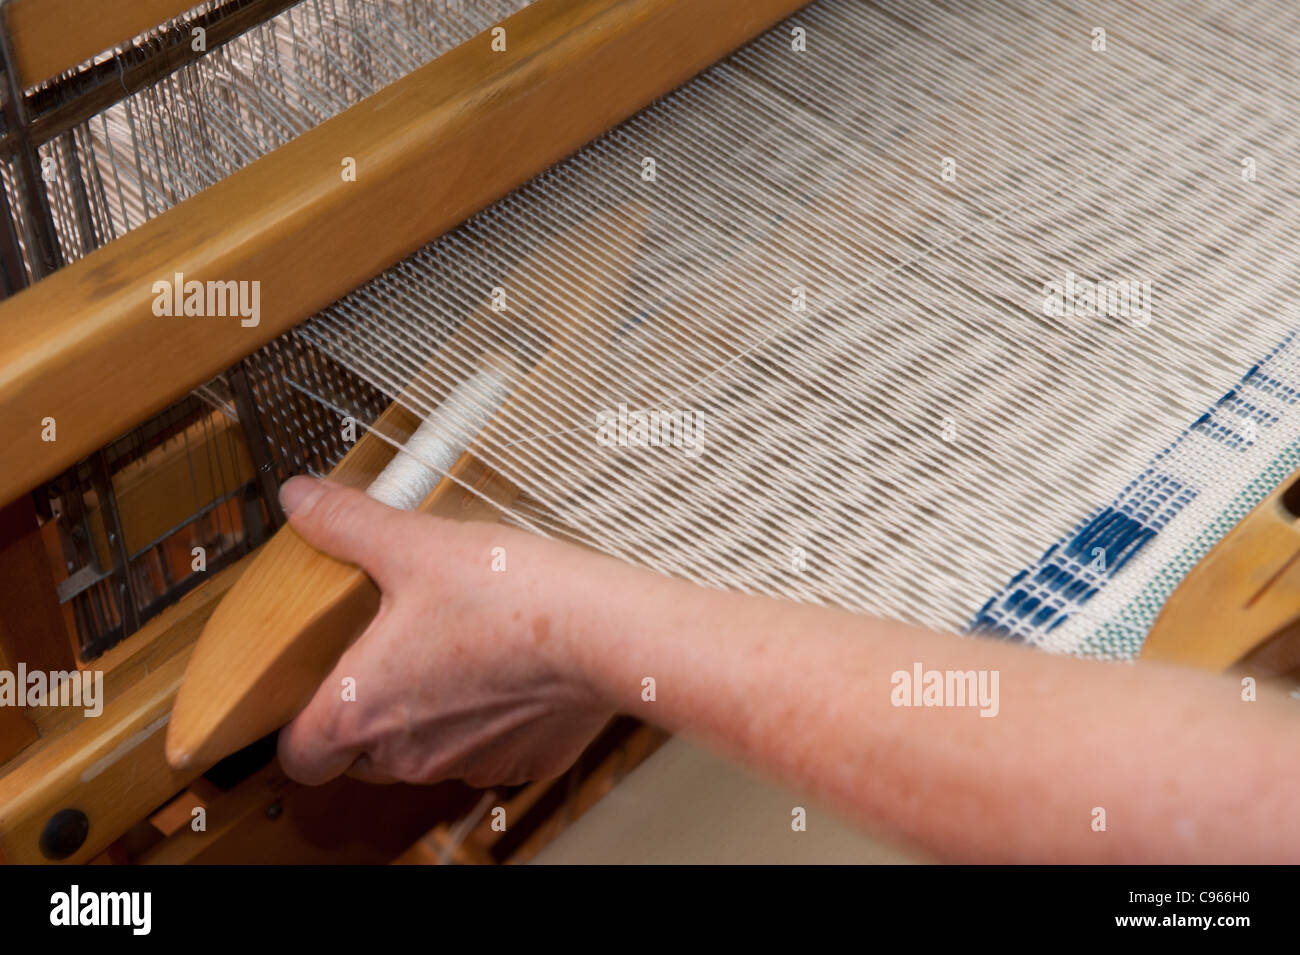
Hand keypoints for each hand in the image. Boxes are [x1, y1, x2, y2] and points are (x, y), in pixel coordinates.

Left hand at [274, 476, 613, 787]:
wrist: (602, 631)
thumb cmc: (509, 596)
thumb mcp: (414, 545)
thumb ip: (348, 525)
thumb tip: (300, 498)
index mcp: (362, 709)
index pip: (300, 755)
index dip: (299, 726)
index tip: (316, 692)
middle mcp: (407, 755)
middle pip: (361, 757)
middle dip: (368, 714)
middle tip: (390, 655)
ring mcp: (467, 766)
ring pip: (425, 756)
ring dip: (429, 718)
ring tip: (456, 653)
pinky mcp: (521, 765)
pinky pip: (487, 752)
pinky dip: (489, 722)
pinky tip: (507, 671)